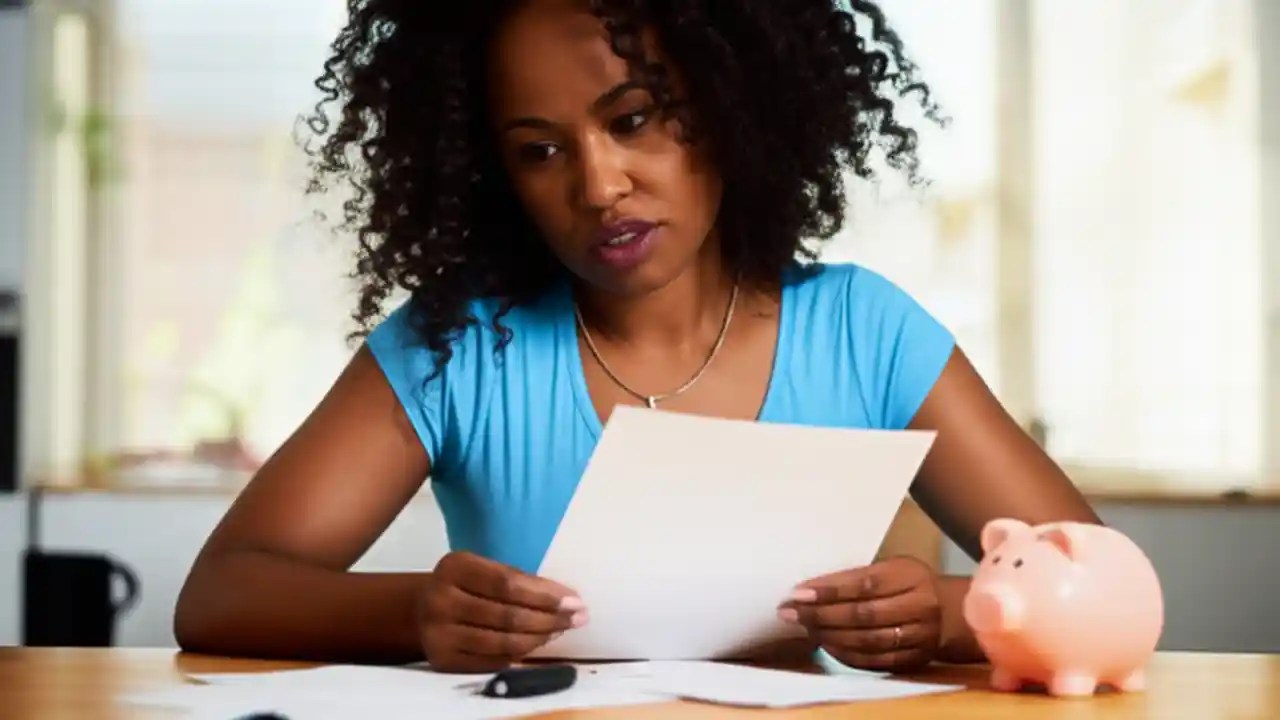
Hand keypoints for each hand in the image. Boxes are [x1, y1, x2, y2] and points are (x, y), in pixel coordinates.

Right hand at [416, 551, 586, 671]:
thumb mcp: (484, 569)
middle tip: (578, 619)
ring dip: (539, 638)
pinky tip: (536, 645)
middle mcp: (441, 600)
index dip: (545, 595)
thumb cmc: (466, 584)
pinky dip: (520, 655)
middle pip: (507, 615)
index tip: (575, 601)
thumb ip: (519, 580)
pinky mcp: (443, 661)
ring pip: (503, 643)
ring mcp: (439, 634)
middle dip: (550, 619)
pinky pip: (493, 662)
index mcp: (455, 567)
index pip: (507, 583)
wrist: (421, 608)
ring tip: (559, 631)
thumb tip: (568, 600)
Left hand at [778, 556, 941, 671]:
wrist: (952, 612)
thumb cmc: (908, 582)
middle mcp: (919, 606)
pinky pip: (875, 661)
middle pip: (863, 614)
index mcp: (911, 575)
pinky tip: (825, 645)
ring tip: (804, 628)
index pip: (864, 583)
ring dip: (829, 636)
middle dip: (821, 614)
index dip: (829, 590)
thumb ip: (859, 576)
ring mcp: (920, 636)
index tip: (798, 592)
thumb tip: (811, 588)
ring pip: (867, 640)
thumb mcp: (892, 567)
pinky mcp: (915, 659)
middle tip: (790, 613)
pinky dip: (846, 655)